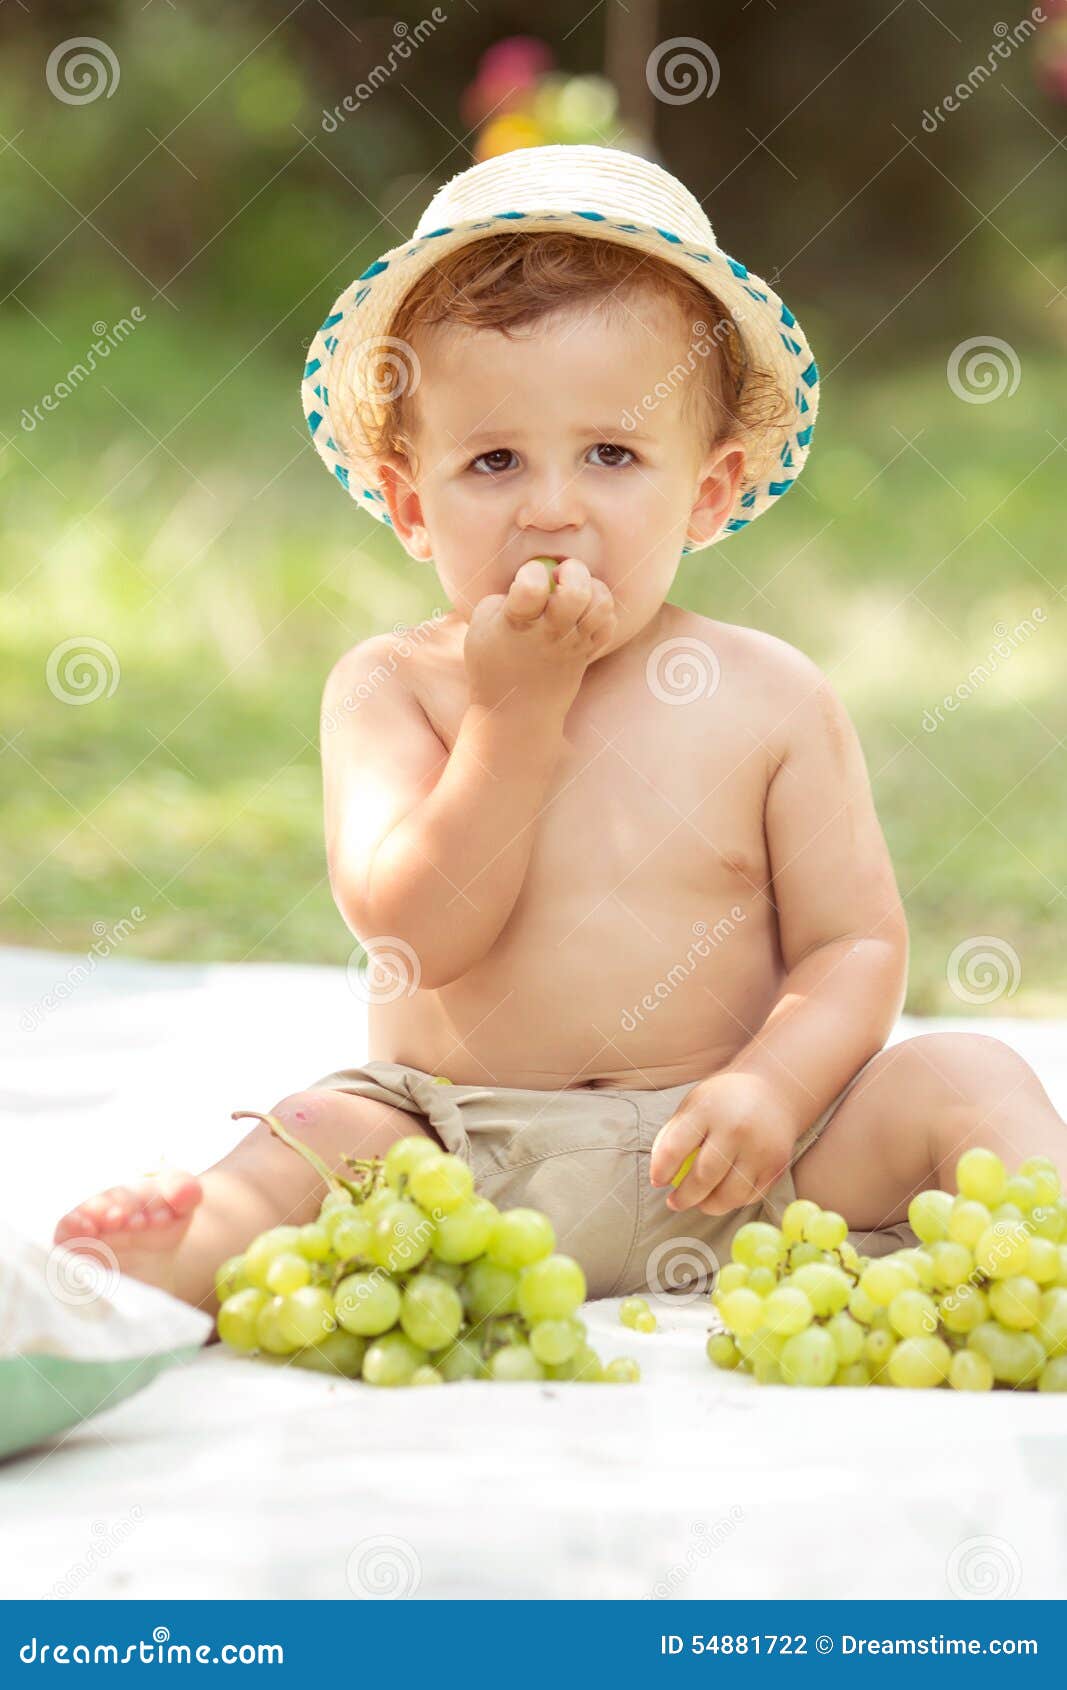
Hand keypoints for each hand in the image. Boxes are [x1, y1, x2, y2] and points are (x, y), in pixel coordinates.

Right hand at [464, 558, 616, 713]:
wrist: (515, 713)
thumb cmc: (492, 665)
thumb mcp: (480, 626)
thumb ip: (503, 597)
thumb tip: (531, 579)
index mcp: (517, 624)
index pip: (533, 585)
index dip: (531, 572)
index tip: (525, 581)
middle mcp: (550, 634)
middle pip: (578, 592)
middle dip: (572, 570)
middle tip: (560, 577)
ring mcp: (573, 644)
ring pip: (601, 605)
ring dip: (592, 587)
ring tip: (576, 591)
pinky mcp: (588, 653)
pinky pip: (609, 624)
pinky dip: (601, 612)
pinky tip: (582, 612)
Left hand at [648, 1070, 799, 1216]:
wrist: (775, 1088)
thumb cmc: (723, 1100)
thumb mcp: (694, 1104)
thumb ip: (673, 1135)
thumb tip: (659, 1177)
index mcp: (707, 1110)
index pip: (674, 1149)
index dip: (661, 1171)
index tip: (657, 1182)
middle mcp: (736, 1129)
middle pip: (703, 1177)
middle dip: (684, 1197)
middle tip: (674, 1202)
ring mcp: (760, 1149)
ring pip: (729, 1195)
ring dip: (709, 1206)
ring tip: (700, 1203)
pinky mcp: (777, 1165)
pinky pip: (751, 1197)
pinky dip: (734, 1201)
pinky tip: (724, 1194)